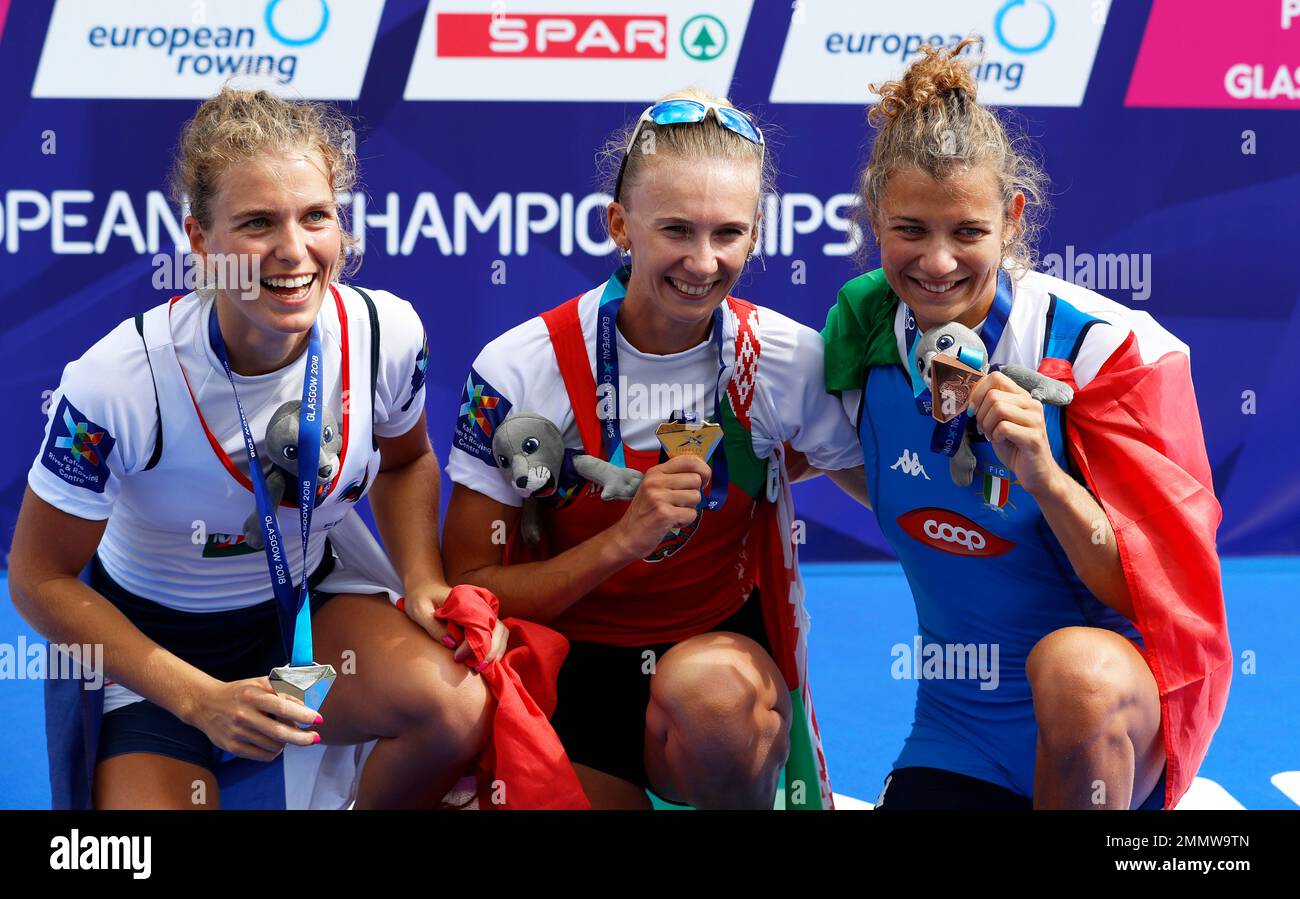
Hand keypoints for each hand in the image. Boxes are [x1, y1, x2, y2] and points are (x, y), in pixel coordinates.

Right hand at [188, 676, 320, 761]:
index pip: (282, 707)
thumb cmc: (238, 693)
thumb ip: (282, 690)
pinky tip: (275, 743)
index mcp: (252, 696)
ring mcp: (237, 733)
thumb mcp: (259, 683)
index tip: (318, 719)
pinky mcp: (232, 747)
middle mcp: (244, 715)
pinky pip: (263, 756)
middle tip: (315, 738)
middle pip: (279, 732)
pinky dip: (275, 751)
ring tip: (287, 735)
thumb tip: (304, 704)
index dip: (303, 714)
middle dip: (302, 737)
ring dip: (287, 743)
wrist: (205, 704)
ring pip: (273, 746)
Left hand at [405, 582, 509, 672]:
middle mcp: (479, 604)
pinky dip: (495, 648)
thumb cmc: (420, 598)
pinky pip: (497, 633)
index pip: (478, 625)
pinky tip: (484, 661)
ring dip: (496, 651)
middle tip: (477, 669)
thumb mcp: (419, 611)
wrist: (425, 586)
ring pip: (501, 631)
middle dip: (490, 651)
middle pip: (498, 628)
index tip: (457, 657)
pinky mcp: (482, 617)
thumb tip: (452, 645)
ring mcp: (484, 610)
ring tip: (482, 667)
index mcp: (465, 600)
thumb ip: (434, 627)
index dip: (471, 645)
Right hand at [611, 455, 709, 559]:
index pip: (689, 460)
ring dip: (689, 508)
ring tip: (673, 513)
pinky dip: (685, 521)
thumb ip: (674, 478)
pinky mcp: (664, 514)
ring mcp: (659, 497)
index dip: (703, 469)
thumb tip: (703, 474)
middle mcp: (656, 481)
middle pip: (696, 480)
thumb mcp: (654, 488)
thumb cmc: (645, 513)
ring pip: (696, 497)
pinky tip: (671, 522)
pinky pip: (691, 514)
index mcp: (655, 472)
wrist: (626, 537)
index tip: (703, 480)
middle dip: (693, 494)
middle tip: (679, 503)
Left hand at [968, 371, 1060, 496]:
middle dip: (980, 413)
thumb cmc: (1015, 447)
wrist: (1036, 473)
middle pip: (993, 394)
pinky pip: (1004, 427)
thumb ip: (990, 407)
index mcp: (1022, 397)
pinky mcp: (1034, 437)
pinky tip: (1000, 441)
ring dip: (987, 425)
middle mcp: (1031, 404)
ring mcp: (1035, 420)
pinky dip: (995, 435)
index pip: (996, 377)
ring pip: (998, 408)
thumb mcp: (999, 422)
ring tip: (992, 435)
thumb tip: (969, 397)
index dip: (978, 392)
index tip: (973, 409)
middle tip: (984, 428)